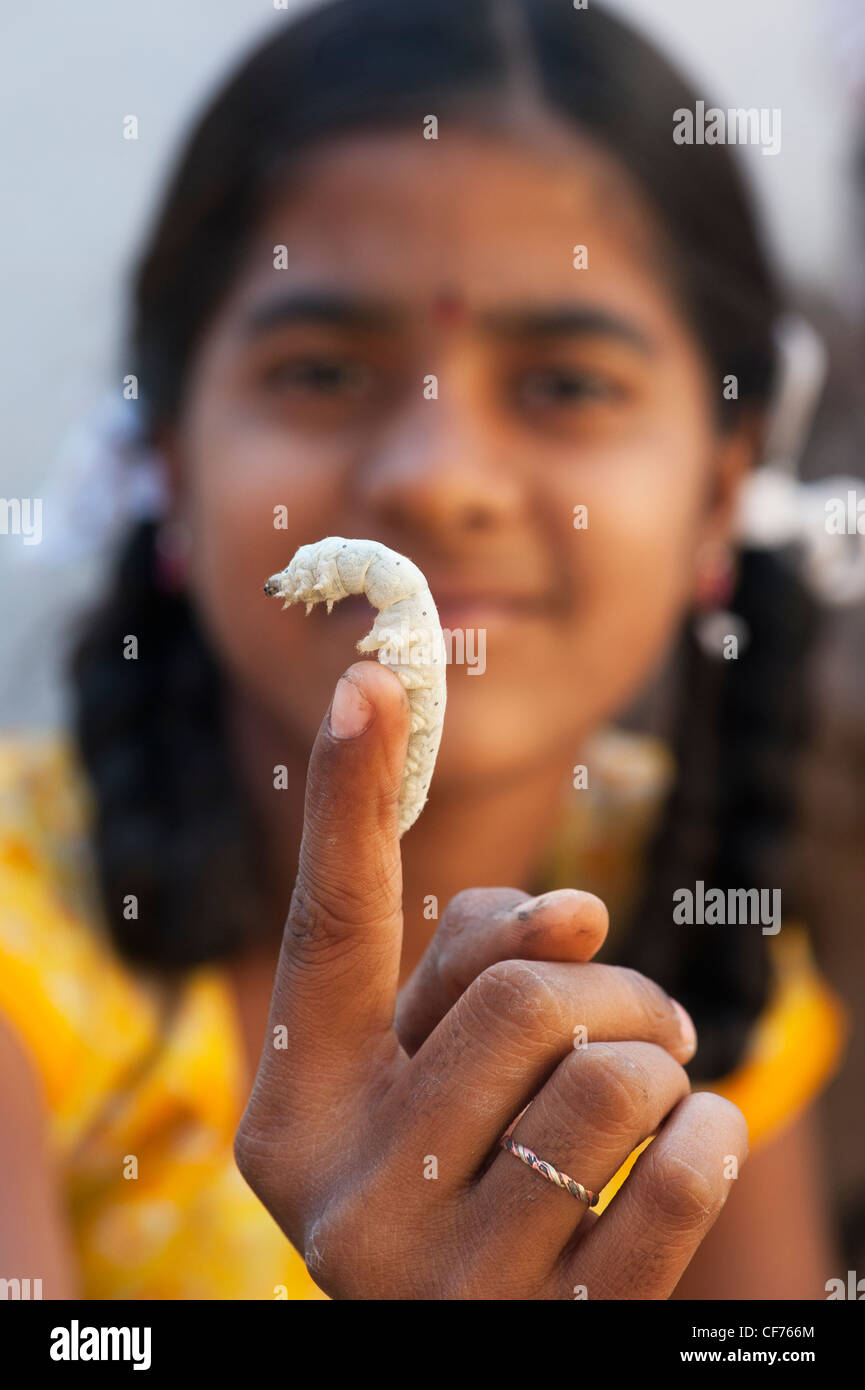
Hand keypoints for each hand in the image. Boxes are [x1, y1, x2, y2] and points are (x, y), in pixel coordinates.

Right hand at [234, 661, 747, 1298]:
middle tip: (649, 1014)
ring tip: (659, 1090)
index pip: (330, 930)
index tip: (373, 675)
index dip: (351, 798)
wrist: (471, 1362)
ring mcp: (435, 1282)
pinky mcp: (537, 1339)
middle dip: (615, 990)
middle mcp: (342, 1198)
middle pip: (522, 998)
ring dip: (663, 1060)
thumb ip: (475, 968)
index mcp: (298, 1108)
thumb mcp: (432, 1076)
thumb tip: (574, 911)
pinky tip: (697, 1137)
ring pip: (607, 1082)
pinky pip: (668, 1185)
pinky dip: (708, 1136)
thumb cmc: (460, 1180)